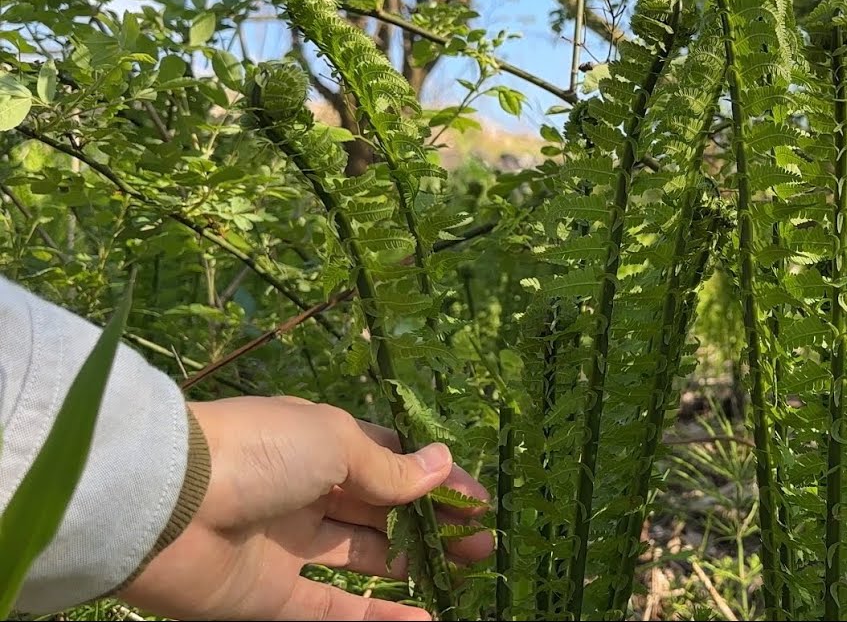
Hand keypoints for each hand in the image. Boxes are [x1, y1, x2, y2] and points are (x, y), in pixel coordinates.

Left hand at [119, 396, 492, 620]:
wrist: (164, 503)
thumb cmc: (258, 450)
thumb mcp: (334, 443)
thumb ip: (388, 468)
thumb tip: (441, 466)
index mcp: (318, 444)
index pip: (388, 461)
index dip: (434, 479)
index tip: (478, 503)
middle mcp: (307, 492)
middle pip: (382, 510)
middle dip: (433, 524)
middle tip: (480, 546)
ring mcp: (289, 546)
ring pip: (364, 557)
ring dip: (414, 566)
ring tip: (463, 575)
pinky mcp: (272, 597)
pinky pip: (335, 609)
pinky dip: (380, 617)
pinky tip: (425, 620)